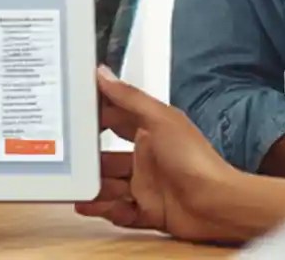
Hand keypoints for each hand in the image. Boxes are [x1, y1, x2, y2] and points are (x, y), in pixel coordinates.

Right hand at [74, 67, 244, 243]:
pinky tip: (87, 204)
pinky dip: (102, 209)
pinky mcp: (150, 211)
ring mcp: (148, 186)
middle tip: (67, 155)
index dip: (96, 116)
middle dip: (88, 158)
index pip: (117, 119)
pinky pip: (120, 211)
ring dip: (93, 185)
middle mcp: (148, 158)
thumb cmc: (196, 159)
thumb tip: (104, 74)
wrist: (217, 204)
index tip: (73, 112)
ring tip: (74, 184)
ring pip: (110, 185)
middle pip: (108, 157)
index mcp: (151, 132)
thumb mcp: (159, 119)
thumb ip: (129, 97)